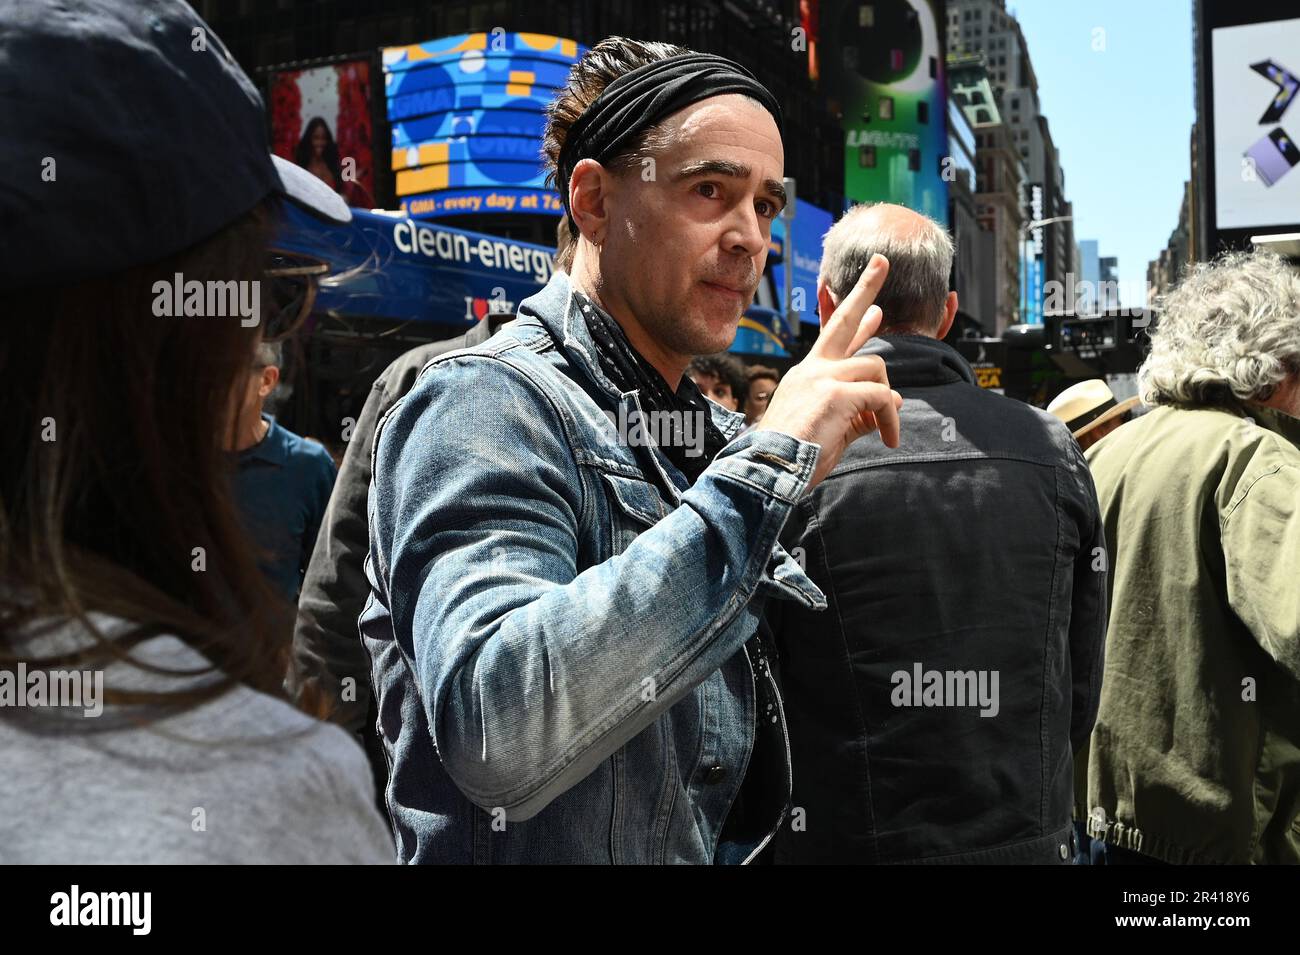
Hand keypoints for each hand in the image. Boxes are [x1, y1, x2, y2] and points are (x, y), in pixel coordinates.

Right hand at [756, 253, 901, 490]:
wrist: (767, 470)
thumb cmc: (793, 458)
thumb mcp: (829, 430)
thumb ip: (858, 413)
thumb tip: (891, 402)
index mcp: (806, 376)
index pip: (832, 339)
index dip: (855, 320)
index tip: (872, 304)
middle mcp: (812, 369)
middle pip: (842, 320)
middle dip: (865, 288)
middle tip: (882, 262)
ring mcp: (822, 377)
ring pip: (876, 368)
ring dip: (888, 401)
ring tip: (886, 432)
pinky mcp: (835, 393)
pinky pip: (882, 397)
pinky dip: (889, 418)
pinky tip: (888, 438)